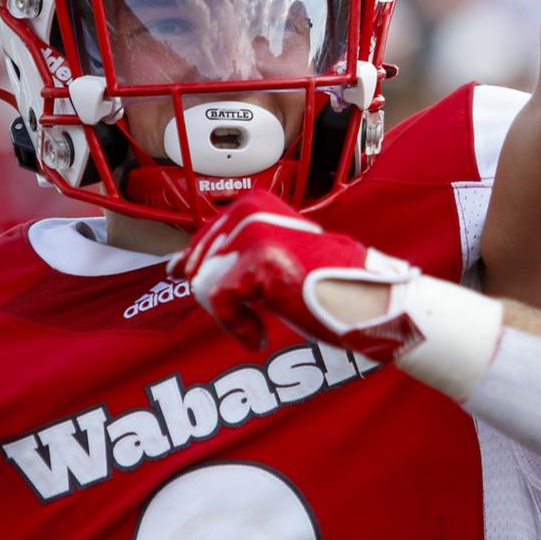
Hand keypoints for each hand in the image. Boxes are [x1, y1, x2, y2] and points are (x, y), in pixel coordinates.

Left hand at [172, 192, 422, 359]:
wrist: (366, 301)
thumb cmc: (323, 285)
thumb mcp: (270, 257)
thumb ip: (227, 254)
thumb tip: (174, 266)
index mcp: (253, 203)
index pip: (202, 240)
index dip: (201, 271)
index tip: (213, 290)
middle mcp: (249, 210)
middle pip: (199, 265)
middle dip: (220, 297)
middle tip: (252, 314)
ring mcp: (253, 233)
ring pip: (204, 284)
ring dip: (231, 315)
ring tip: (261, 324)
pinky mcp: (257, 262)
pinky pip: (219, 303)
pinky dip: (237, 327)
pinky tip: (260, 336)